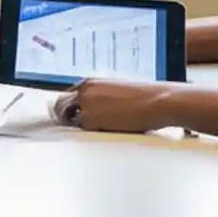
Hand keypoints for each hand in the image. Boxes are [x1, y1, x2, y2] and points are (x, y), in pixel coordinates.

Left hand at [53, 79, 175, 132]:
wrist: (156, 102)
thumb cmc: (146, 96)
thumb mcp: (120, 88)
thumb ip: (103, 95)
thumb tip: (100, 106)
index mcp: (92, 81)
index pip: (71, 94)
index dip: (71, 106)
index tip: (72, 114)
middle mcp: (85, 90)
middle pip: (60, 105)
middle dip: (63, 116)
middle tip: (71, 127)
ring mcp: (85, 105)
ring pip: (67, 119)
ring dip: (74, 126)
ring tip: (89, 133)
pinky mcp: (89, 120)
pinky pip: (81, 131)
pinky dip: (88, 134)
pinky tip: (102, 134)